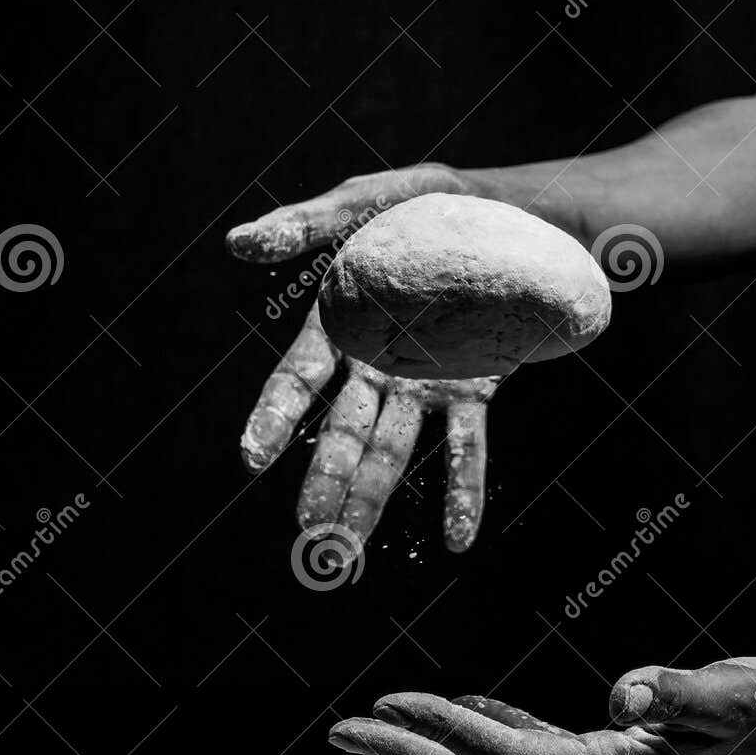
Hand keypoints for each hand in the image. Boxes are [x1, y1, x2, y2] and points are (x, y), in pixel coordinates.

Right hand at [229, 165, 501, 554]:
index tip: (252, 459)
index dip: (275, 418)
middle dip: (325, 484)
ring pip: (393, 451)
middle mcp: (376, 364)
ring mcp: (424, 383)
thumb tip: (239, 243)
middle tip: (311, 536)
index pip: (298, 380)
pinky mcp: (474, 390)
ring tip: (349, 552)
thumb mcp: (369, 201)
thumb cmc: (430, 203)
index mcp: (341, 323)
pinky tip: (456, 539)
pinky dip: (462, 492)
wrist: (516, 212)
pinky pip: (465, 448)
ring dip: (372, 501)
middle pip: (343, 433)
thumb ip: (309, 224)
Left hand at [328, 656, 755, 754]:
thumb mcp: (732, 695)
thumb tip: (623, 693)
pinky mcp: (603, 753)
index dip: (440, 738)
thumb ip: (680, 693)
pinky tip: (463, 705)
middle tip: (340, 732)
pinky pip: (526, 746)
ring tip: (379, 719)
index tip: (381, 714)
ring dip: (433, 744)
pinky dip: (486, 725)